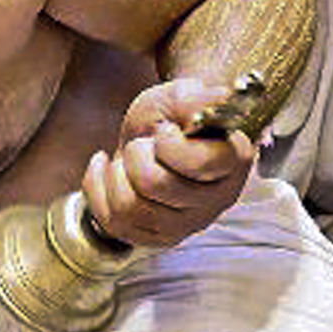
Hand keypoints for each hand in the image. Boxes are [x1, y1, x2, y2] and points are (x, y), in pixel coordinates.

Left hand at [77, 74, 261, 253]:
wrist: (157, 134)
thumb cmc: (174, 113)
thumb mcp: (183, 93)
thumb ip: (196, 96)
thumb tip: (210, 100)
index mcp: (235, 161)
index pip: (198, 164)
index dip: (168, 143)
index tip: (165, 130)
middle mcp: (218, 200)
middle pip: (154, 185)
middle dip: (136, 154)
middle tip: (144, 143)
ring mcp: (188, 224)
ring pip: (130, 208)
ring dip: (116, 174)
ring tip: (128, 158)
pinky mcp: (158, 238)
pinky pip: (112, 223)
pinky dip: (97, 190)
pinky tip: (106, 169)